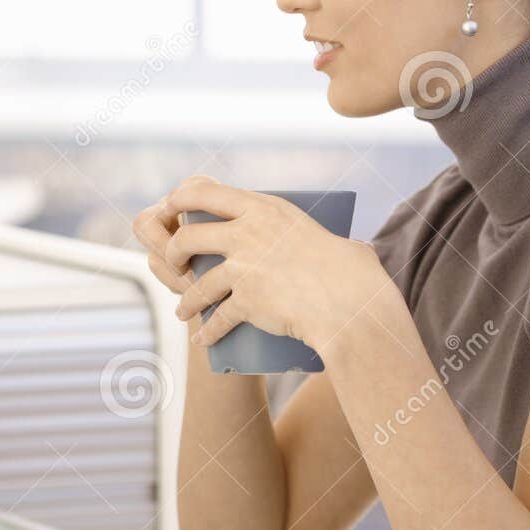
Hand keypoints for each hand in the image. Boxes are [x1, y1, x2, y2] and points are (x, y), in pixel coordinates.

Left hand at [134, 176, 385, 351]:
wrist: (350, 305)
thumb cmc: (355, 275)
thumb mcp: (335, 240)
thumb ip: (330, 242)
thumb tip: (353, 252)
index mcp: (266, 208)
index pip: (206, 191)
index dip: (181, 199)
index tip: (174, 208)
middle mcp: (248, 232)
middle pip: (189, 236)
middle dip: (174, 251)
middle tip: (175, 262)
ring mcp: (244, 267)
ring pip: (197, 282)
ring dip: (187, 300)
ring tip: (184, 310)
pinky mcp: (246, 300)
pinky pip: (217, 317)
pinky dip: (209, 331)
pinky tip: (203, 338)